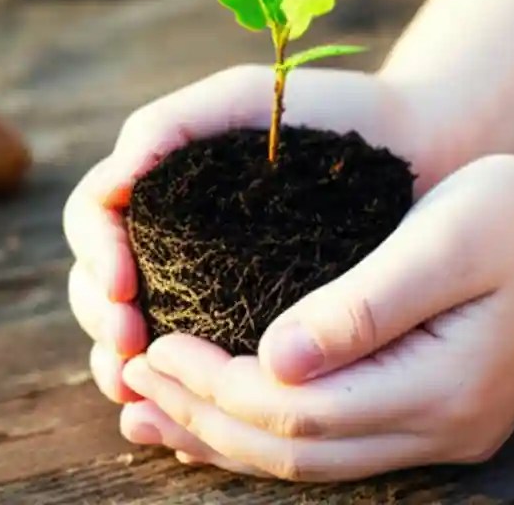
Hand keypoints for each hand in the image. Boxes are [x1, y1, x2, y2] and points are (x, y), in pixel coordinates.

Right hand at [64, 64, 454, 404]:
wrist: (419, 147)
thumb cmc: (328, 113)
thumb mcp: (242, 101)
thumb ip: (169, 124)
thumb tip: (113, 182)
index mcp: (156, 184)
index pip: (94, 220)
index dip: (94, 255)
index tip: (123, 286)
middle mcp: (169, 238)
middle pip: (97, 285)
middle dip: (100, 321)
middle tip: (129, 348)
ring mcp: (203, 283)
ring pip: (132, 331)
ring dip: (119, 364)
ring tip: (134, 387)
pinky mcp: (247, 324)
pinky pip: (193, 361)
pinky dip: (172, 389)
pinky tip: (174, 412)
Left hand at [118, 153, 513, 479]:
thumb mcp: (446, 239)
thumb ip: (362, 305)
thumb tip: (274, 359)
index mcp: (440, 387)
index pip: (298, 414)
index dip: (215, 387)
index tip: (155, 345)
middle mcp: (438, 429)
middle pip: (292, 453)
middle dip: (201, 417)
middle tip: (129, 374)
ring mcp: (436, 433)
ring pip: (306, 463)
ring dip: (219, 437)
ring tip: (145, 408)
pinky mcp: (428, 416)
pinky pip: (329, 446)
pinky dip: (261, 435)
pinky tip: (210, 418)